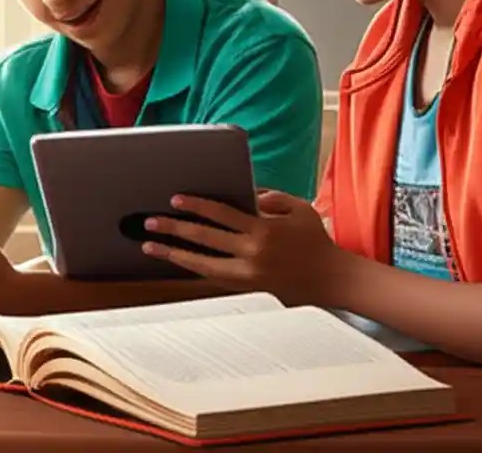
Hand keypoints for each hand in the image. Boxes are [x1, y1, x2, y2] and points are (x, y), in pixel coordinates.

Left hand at [142, 190, 347, 304]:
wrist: (332, 280)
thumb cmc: (316, 241)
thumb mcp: (299, 209)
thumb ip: (272, 198)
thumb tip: (247, 193)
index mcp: (263, 230)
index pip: (222, 215)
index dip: (196, 206)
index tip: (175, 200)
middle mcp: (252, 253)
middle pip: (205, 239)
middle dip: (174, 229)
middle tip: (150, 222)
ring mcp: (248, 275)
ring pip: (201, 265)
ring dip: (174, 254)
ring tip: (151, 248)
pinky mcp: (247, 289)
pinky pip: (213, 278)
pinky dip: (193, 269)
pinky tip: (177, 262)